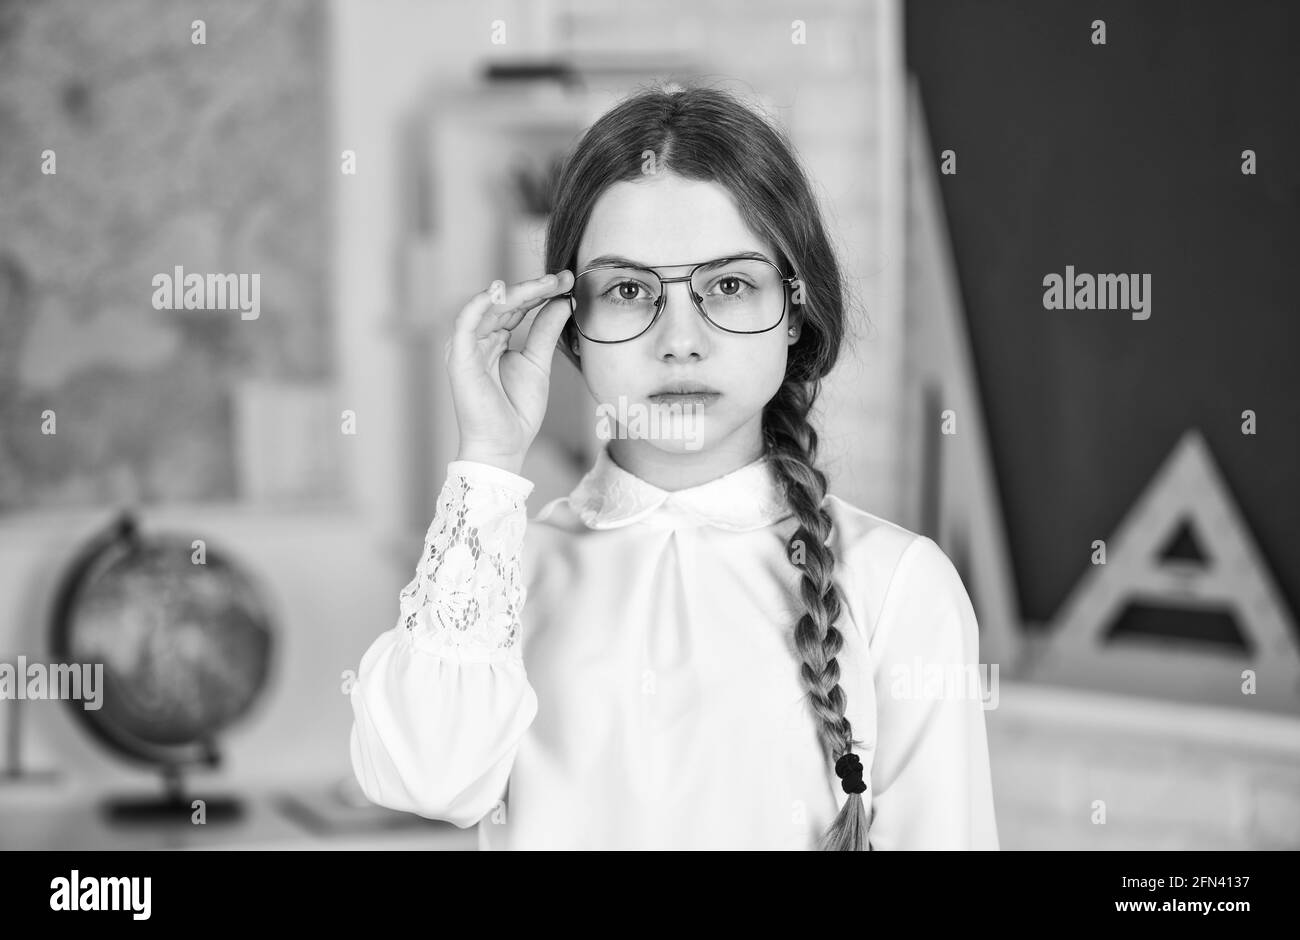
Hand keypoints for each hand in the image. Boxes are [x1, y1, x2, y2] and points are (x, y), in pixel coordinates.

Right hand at [444, 271, 575, 475]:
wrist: (505, 445)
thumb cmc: (517, 411)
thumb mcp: (538, 362)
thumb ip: (545, 330)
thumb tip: (562, 301)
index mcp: (494, 339)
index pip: (516, 307)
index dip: (540, 292)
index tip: (567, 281)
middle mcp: (478, 339)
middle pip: (504, 303)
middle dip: (534, 288)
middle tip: (563, 278)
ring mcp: (467, 347)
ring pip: (489, 308)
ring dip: (517, 292)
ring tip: (547, 283)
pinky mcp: (459, 358)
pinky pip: (465, 324)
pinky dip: (479, 304)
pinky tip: (500, 291)